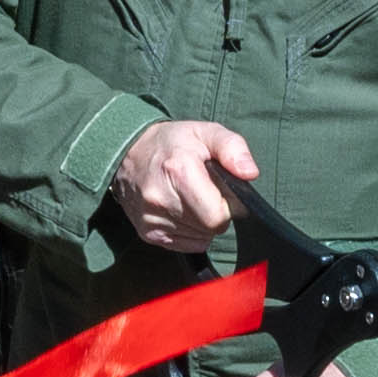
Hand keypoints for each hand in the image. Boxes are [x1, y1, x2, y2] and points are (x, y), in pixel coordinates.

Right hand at [112, 120, 256, 251]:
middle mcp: (161, 200)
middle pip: (210, 228)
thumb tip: (250, 173)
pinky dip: (191, 231)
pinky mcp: (148, 233)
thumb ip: (232, 148)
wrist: (127, 153)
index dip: (228, 205)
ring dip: (203, 222)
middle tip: (205, 191)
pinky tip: (181, 210)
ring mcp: (152, 219)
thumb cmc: (172, 143)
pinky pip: (186, 245)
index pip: (218, 215)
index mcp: (179, 172)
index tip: (220, 190)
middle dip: (216, 212)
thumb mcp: (205, 132)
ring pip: (200, 237)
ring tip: (190, 197)